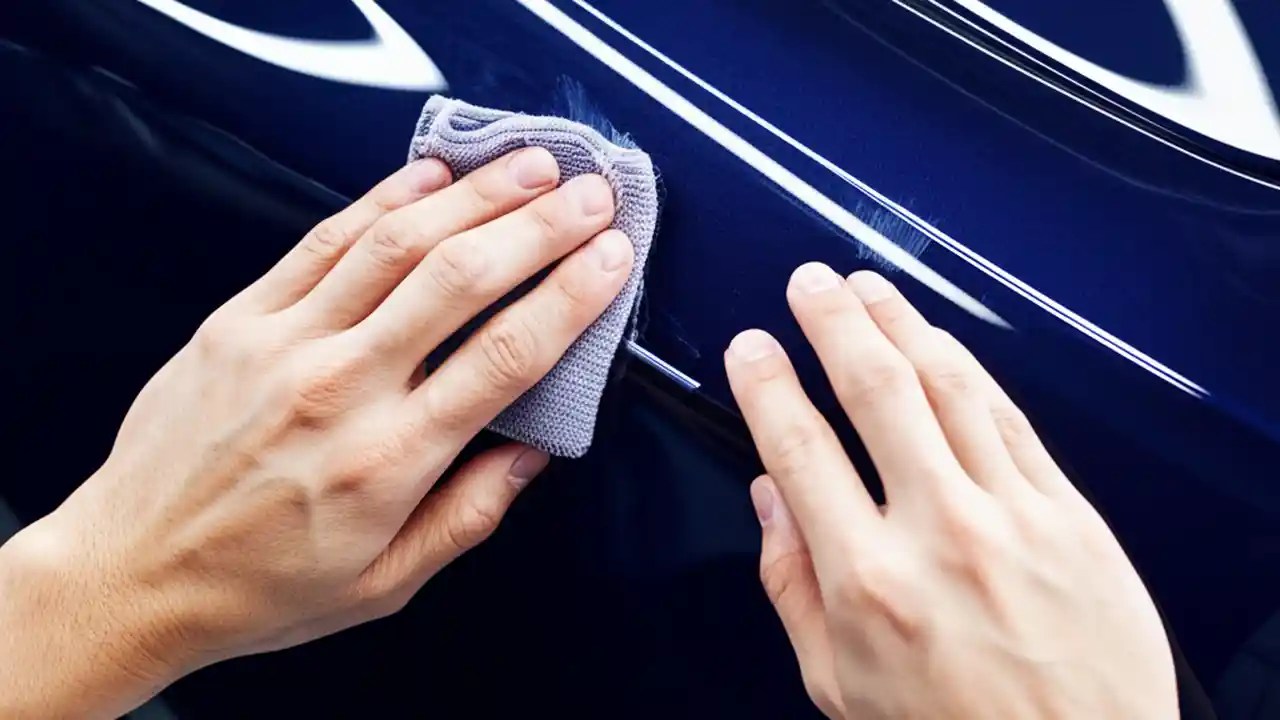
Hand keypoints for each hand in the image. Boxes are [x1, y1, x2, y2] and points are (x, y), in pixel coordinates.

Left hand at [0, 148, 633, 717]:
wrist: (134, 568)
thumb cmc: (260, 584)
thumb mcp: (385, 583)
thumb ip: (469, 515)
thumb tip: (531, 454)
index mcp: (388, 458)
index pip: (503, 356)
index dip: (569, 296)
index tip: (611, 259)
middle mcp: (340, 388)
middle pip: (459, 279)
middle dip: (539, 227)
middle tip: (590, 196)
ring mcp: (285, 342)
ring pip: (396, 243)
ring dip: (475, 195)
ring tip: (531, 167)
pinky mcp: (240, 317)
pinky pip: (322, 240)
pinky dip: (382, 198)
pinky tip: (430, 175)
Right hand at [726, 265, 1176, 718]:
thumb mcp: (839, 684)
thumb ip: (792, 586)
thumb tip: (769, 499)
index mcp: (868, 582)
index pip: (800, 448)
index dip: (766, 385)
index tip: (751, 350)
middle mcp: (939, 534)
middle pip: (876, 392)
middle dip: (833, 322)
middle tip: (810, 283)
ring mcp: (1013, 517)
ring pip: (948, 386)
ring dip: (901, 323)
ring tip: (868, 287)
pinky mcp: (1070, 514)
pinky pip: (1013, 419)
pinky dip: (970, 368)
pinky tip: (942, 342)